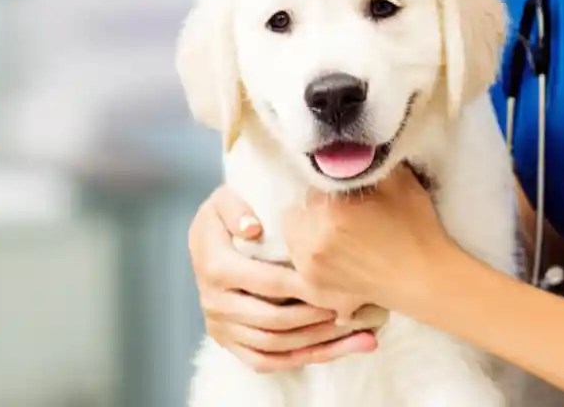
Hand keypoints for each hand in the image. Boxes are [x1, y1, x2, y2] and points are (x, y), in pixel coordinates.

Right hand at [188, 184, 383, 372]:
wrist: (203, 243)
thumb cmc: (222, 218)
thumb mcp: (222, 200)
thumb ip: (235, 207)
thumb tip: (253, 228)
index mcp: (216, 268)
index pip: (269, 283)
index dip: (305, 287)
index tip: (338, 285)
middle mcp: (215, 303)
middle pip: (274, 321)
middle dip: (317, 319)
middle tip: (354, 311)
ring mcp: (221, 327)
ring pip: (275, 347)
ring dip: (318, 344)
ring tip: (359, 337)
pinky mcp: (228, 343)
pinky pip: (266, 362)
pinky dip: (302, 359)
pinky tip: (336, 352)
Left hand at [283, 165, 452, 308]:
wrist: (423, 279)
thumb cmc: (414, 228)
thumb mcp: (397, 181)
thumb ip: (366, 162)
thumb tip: (347, 150)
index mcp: (329, 210)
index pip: (311, 182)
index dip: (326, 181)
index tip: (341, 187)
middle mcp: (311, 239)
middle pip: (297, 207)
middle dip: (313, 203)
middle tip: (337, 207)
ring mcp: (309, 266)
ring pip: (292, 232)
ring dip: (306, 225)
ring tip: (334, 228)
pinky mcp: (313, 286)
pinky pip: (296, 260)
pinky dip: (307, 249)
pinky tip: (328, 247)